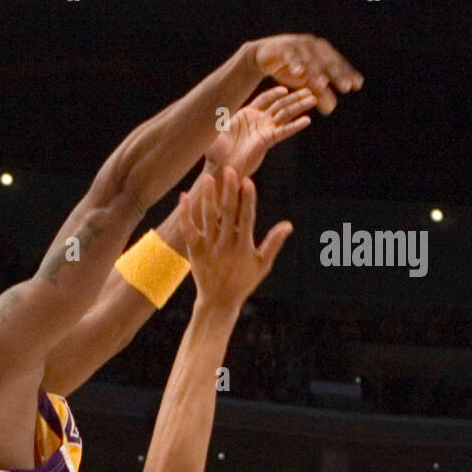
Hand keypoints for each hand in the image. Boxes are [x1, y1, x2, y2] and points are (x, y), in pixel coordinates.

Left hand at [177, 168, 291, 308]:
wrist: (218, 301)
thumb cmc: (244, 281)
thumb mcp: (263, 265)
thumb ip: (274, 243)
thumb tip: (288, 224)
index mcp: (244, 247)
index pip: (247, 218)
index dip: (248, 200)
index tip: (248, 181)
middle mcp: (226, 245)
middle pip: (228, 213)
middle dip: (229, 191)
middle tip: (229, 170)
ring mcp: (208, 247)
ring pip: (208, 218)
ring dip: (208, 197)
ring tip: (207, 177)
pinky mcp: (194, 250)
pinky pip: (188, 229)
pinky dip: (185, 213)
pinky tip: (184, 196)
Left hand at [204, 86, 313, 180]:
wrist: (219, 167)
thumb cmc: (214, 150)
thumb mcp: (215, 126)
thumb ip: (220, 112)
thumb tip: (211, 98)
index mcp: (246, 114)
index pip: (265, 99)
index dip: (275, 92)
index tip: (286, 88)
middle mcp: (259, 121)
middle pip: (280, 104)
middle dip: (294, 97)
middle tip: (310, 89)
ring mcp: (265, 130)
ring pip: (285, 114)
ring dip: (299, 106)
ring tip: (313, 99)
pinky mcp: (268, 140)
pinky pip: (284, 131)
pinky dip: (295, 125)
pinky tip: (306, 120)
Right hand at [245, 34, 362, 114]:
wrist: (264, 56)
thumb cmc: (290, 68)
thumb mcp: (305, 82)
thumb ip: (318, 92)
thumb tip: (331, 108)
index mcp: (322, 52)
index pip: (338, 64)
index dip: (347, 73)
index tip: (357, 85)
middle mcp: (313, 46)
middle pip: (327, 61)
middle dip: (337, 74)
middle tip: (346, 87)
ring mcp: (298, 44)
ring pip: (310, 59)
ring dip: (316, 71)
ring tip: (323, 83)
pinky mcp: (283, 46)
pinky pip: (290, 55)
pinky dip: (295, 63)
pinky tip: (299, 72)